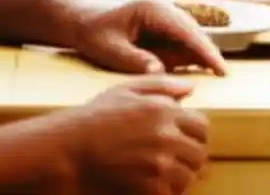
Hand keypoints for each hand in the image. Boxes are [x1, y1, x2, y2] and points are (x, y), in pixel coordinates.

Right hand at [61, 76, 208, 194]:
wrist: (67, 149)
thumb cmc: (94, 118)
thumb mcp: (126, 90)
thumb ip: (162, 85)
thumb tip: (190, 88)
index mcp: (165, 111)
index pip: (202, 127)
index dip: (197, 135)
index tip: (187, 140)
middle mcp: (167, 136)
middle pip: (199, 153)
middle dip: (191, 157)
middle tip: (177, 160)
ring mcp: (159, 163)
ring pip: (188, 176)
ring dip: (180, 176)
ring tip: (165, 174)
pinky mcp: (148, 186)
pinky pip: (171, 192)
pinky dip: (166, 191)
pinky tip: (154, 185)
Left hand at [70, 0, 227, 75]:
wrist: (80, 18)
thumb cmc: (92, 31)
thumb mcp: (109, 49)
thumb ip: (134, 60)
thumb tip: (159, 72)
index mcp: (153, 9)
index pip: (187, 31)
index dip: (205, 51)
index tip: (220, 68)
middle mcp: (163, 7)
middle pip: (194, 31)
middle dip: (209, 52)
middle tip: (224, 74)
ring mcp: (164, 13)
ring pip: (190, 34)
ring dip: (200, 52)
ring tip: (214, 72)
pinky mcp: (161, 23)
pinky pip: (180, 38)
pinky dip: (188, 51)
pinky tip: (196, 66)